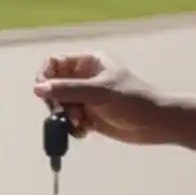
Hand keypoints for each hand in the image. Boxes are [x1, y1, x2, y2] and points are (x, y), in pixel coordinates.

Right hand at [32, 52, 171, 144]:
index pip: (55, 63)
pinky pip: (70, 120)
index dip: (45, 76)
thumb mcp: (99, 92)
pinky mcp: (90, 116)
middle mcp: (85, 79)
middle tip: (64, 114)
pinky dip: (73, 127)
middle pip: (54, 86)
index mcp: (89, 63)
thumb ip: (68, 90)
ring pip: (61, 105)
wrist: (158, 125)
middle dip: (57, 102)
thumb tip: (37, 89)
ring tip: (79, 124)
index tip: (43, 93)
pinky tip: (85, 131)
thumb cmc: (133, 101)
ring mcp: (87, 98)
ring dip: (65, 117)